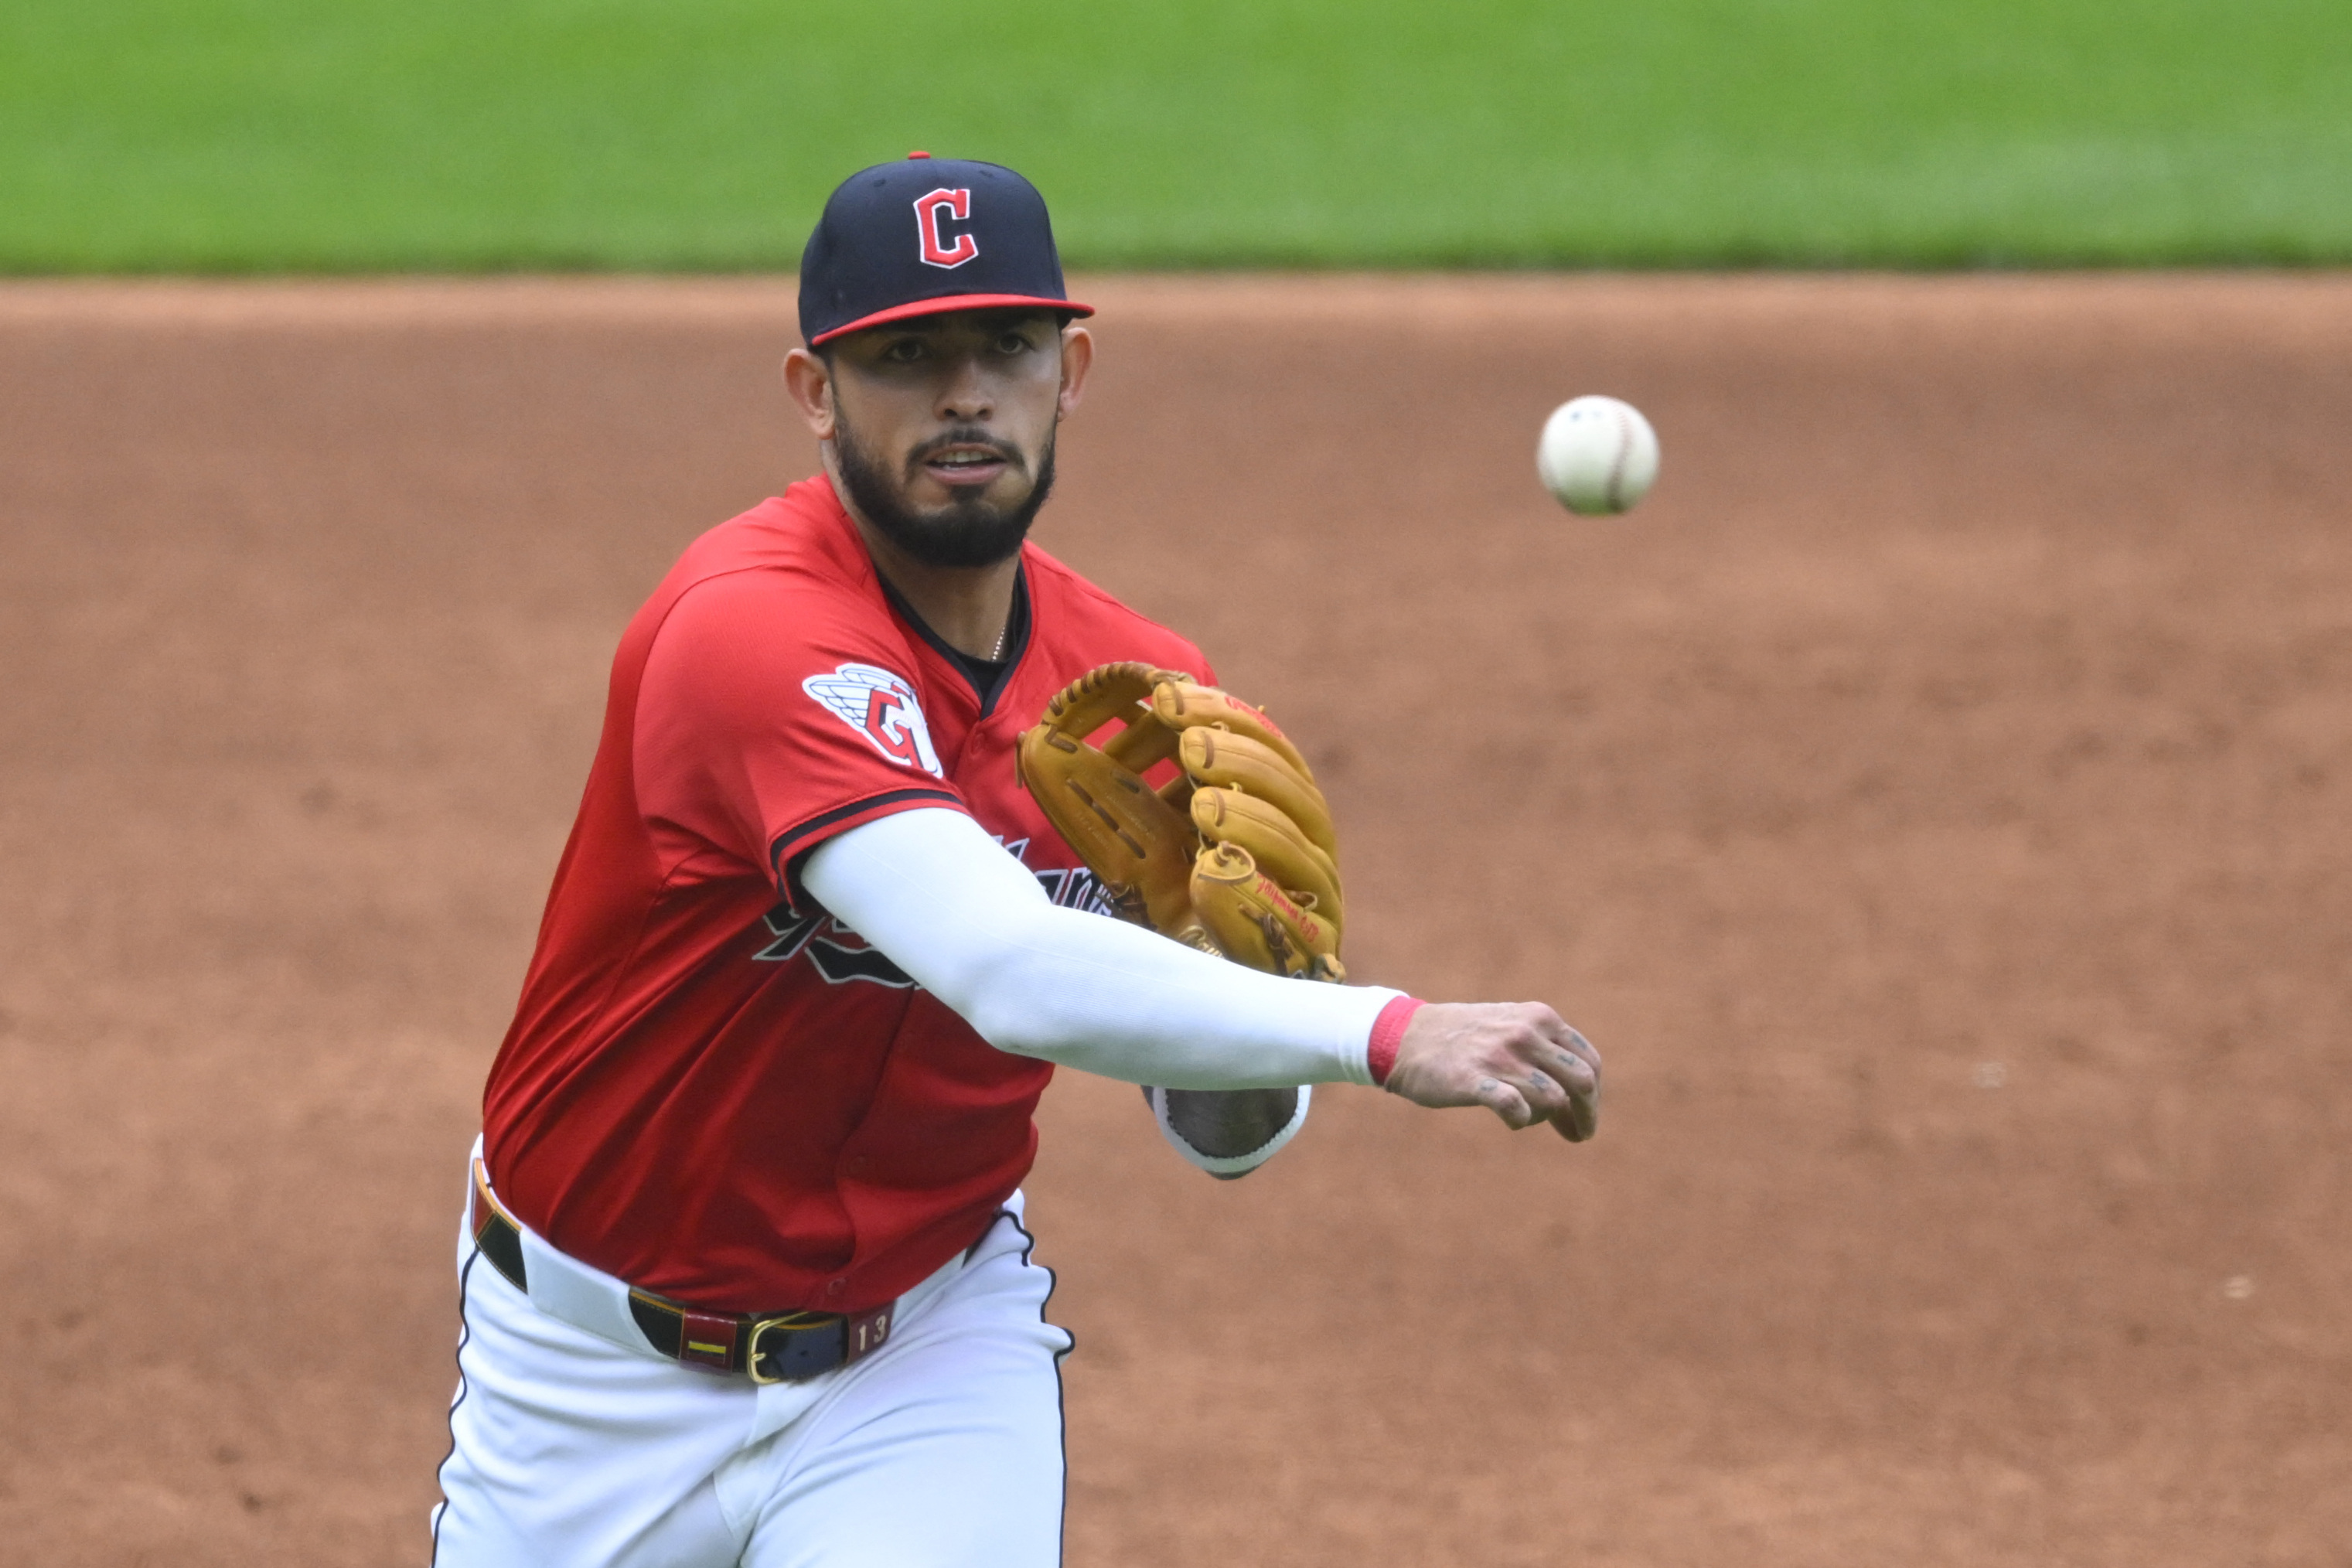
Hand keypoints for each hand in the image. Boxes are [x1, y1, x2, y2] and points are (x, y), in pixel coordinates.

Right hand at [1385, 1002, 1600, 1141]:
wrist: (1405, 1037)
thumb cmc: (1462, 1037)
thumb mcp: (1511, 1024)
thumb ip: (1545, 1045)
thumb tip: (1582, 1086)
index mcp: (1540, 1018)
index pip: (1589, 1062)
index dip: (1594, 1096)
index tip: (1586, 1116)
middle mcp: (1526, 1033)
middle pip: (1582, 1082)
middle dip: (1587, 1115)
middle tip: (1580, 1135)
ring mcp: (1500, 1056)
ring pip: (1553, 1099)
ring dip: (1550, 1120)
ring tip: (1533, 1122)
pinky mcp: (1474, 1079)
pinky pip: (1515, 1107)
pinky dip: (1521, 1120)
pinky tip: (1512, 1120)